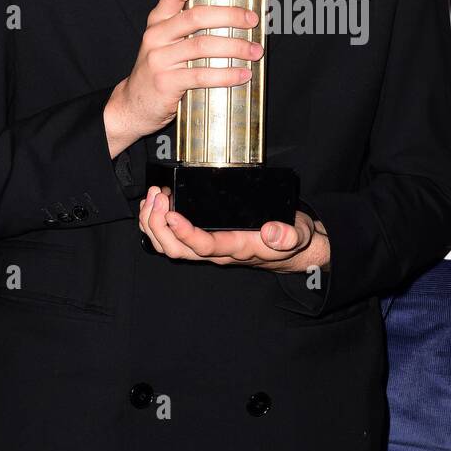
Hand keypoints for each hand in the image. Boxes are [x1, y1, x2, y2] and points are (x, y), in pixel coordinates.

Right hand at [104, 0, 262, 156]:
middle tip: (252, 21)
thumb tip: (233, 20)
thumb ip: (187, 30)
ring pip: (203, 46)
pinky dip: (226, 75)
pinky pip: (201, 75)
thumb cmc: (158, 71)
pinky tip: (243, 75)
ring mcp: (159, 59)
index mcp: (158, 21)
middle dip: (230, 16)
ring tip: (255, 51)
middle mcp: (156, 35)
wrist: (132, 105)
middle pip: (197, 16)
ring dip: (235, 47)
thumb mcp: (165, 43)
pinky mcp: (166, 82)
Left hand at [138, 185, 330, 273]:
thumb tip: (273, 232)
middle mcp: (217, 252)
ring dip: (154, 224)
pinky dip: (157, 224)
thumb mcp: (297, 234)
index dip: (185, 233)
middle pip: (177, 250)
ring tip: (152, 198)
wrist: (290, 247)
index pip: (204, 246)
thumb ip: (288, 235)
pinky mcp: (204, 239)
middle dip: (159, 226)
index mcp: (237, 248)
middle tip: (158, 198)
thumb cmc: (289, 238)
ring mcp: (208, 247)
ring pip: (170, 246)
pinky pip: (172, 239)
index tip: (172, 214)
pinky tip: (154, 206)